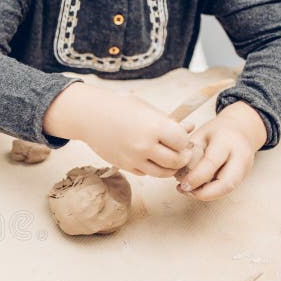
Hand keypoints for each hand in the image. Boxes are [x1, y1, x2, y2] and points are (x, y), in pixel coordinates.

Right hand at [44, 83, 192, 176]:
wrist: (89, 116)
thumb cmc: (120, 107)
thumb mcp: (147, 108)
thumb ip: (169, 121)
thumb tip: (190, 128)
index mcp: (154, 126)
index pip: (183, 142)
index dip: (185, 141)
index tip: (182, 137)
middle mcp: (144, 145)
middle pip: (175, 161)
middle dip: (181, 157)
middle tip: (180, 152)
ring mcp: (133, 158)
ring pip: (162, 173)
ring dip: (169, 167)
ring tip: (169, 158)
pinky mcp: (124, 165)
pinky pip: (145, 173)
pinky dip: (151, 168)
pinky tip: (149, 158)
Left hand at [177, 101, 266, 200]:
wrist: (242, 129)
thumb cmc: (217, 132)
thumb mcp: (200, 134)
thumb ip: (190, 151)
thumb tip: (176, 172)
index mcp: (226, 140)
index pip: (211, 162)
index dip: (195, 177)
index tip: (182, 184)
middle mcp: (240, 156)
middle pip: (226, 183)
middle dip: (203, 193)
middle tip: (185, 190)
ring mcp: (245, 168)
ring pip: (227, 189)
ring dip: (206, 195)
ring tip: (188, 190)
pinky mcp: (243, 176)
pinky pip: (226, 189)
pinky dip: (210, 192)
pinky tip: (196, 189)